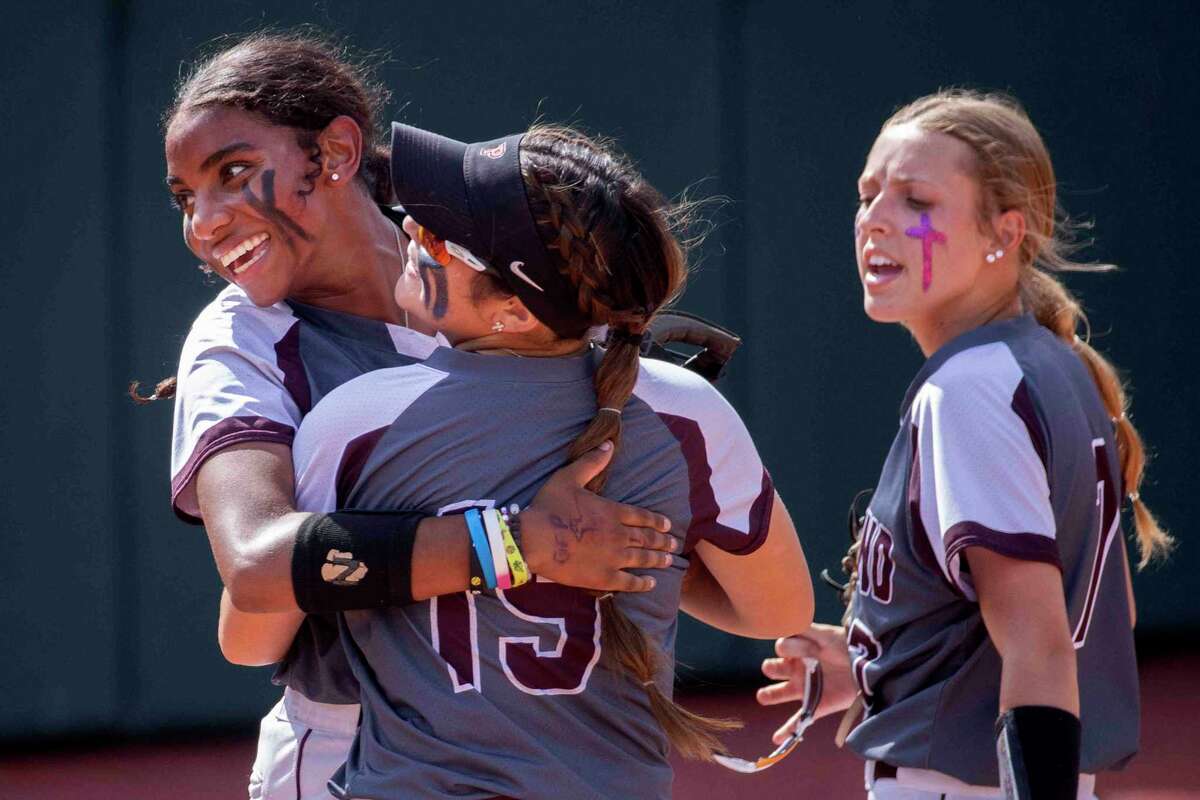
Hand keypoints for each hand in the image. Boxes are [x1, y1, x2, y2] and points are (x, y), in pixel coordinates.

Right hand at [522, 441, 675, 592]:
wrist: (534, 539)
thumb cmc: (549, 507)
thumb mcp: (569, 477)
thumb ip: (591, 462)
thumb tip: (608, 444)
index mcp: (612, 512)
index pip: (642, 517)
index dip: (657, 521)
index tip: (668, 526)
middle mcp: (619, 534)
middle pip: (646, 538)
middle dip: (662, 541)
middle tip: (673, 545)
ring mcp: (613, 557)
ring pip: (642, 559)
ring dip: (657, 560)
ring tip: (668, 561)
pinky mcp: (604, 577)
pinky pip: (629, 582)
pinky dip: (642, 583)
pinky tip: (651, 583)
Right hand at [757, 623, 855, 743]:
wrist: (868, 666)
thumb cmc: (846, 646)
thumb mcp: (826, 634)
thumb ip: (806, 630)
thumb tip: (786, 625)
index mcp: (799, 651)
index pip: (781, 647)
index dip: (786, 646)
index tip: (797, 646)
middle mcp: (798, 669)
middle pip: (773, 668)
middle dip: (771, 667)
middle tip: (774, 668)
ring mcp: (806, 688)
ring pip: (779, 693)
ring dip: (769, 695)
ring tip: (763, 696)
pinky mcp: (816, 706)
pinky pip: (797, 721)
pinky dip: (787, 731)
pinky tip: (777, 739)